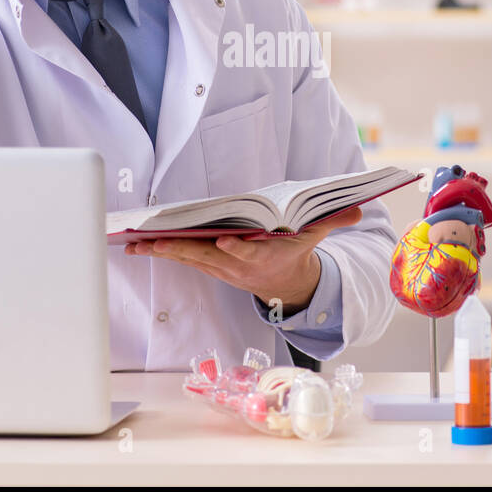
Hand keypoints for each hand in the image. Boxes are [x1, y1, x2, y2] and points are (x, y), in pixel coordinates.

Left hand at [123, 207, 363, 317]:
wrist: (284, 283)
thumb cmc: (295, 251)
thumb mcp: (315, 236)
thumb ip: (333, 220)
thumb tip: (357, 208)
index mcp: (263, 255)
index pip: (249, 252)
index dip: (237, 249)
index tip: (225, 241)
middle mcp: (237, 263)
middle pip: (206, 256)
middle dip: (180, 248)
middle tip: (155, 240)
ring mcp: (219, 266)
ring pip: (188, 257)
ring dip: (161, 250)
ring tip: (133, 242)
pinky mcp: (207, 263)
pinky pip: (180, 256)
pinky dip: (158, 250)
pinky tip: (134, 243)